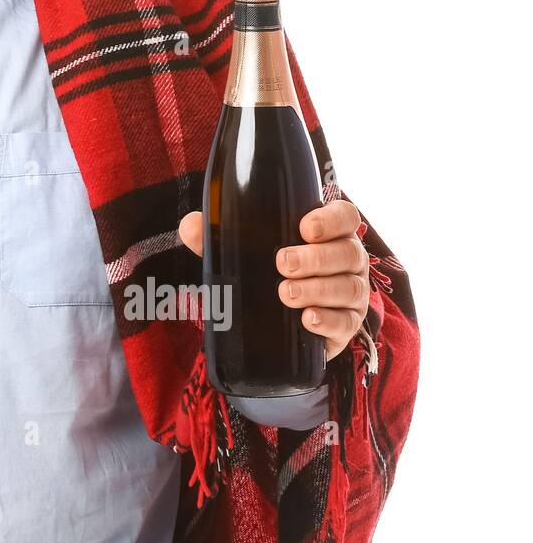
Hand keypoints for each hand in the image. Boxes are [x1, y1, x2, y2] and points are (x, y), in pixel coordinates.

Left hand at [178, 199, 369, 359]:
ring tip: (285, 293)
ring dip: (318, 290)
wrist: (278, 322)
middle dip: (315, 258)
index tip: (304, 227)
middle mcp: (348, 260)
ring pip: (349, 287)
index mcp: (329, 233)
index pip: (345, 216)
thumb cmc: (267, 270)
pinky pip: (347, 323)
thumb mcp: (244, 250)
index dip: (331, 219)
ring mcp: (351, 293)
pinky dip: (328, 320)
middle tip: (281, 263)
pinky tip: (308, 319)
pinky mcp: (346, 326)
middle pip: (347, 252)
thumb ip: (219, 234)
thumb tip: (190, 225)